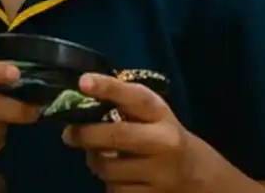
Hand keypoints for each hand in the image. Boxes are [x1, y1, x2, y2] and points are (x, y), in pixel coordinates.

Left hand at [63, 73, 190, 191]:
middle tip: (69, 134)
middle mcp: (164, 142)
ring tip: (97, 156)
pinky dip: (109, 183)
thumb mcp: (150, 114)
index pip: (134, 97)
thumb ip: (121, 103)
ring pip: (109, 169)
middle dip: (85, 134)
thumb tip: (80, 94)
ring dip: (95, 162)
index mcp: (160, 114)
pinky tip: (117, 176)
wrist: (195, 172)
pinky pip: (116, 190)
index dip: (108, 87)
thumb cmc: (161, 134)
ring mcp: (160, 173)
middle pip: (116, 136)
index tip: (83, 82)